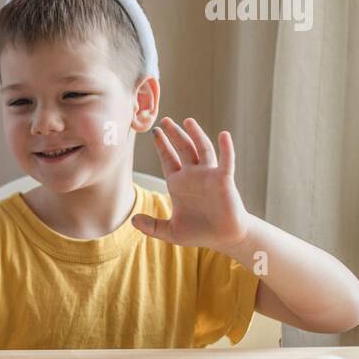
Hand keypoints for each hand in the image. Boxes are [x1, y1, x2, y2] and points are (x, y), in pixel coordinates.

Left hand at [133, 117, 251, 251]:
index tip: (154, 132)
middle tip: (164, 120)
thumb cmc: (200, 232)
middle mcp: (193, 175)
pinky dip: (225, 148)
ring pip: (201, 149)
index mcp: (178, 183)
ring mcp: (209, 175)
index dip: (161, 145)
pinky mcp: (224, 180)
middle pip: (182, 149)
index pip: (168, 159)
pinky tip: (223, 135)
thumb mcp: (170, 231)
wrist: (224, 238)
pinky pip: (225, 161)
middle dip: (174, 134)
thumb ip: (151, 226)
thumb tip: (132, 221)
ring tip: (187, 121)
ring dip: (195, 134)